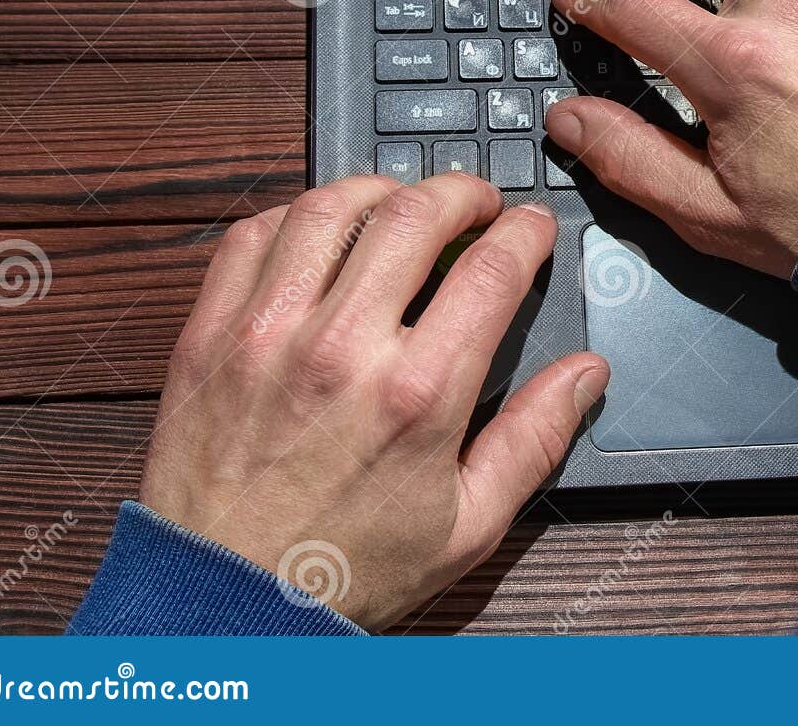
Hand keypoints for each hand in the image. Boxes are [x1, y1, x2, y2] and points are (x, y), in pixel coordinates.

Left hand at [139, 174, 608, 629]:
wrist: (224, 607)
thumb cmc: (346, 570)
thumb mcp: (470, 524)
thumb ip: (535, 439)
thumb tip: (586, 374)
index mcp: (419, 395)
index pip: (491, 268)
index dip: (525, 231)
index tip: (532, 227)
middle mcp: (342, 350)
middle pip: (415, 215)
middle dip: (461, 191)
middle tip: (478, 202)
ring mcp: (268, 335)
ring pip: (330, 208)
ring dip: (380, 190)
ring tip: (403, 203)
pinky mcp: (211, 336)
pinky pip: (251, 237)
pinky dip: (296, 215)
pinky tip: (323, 231)